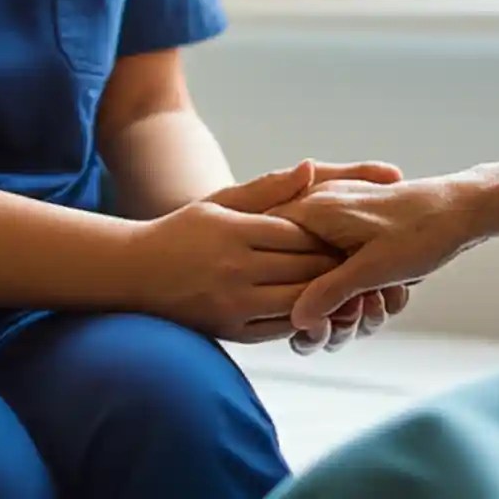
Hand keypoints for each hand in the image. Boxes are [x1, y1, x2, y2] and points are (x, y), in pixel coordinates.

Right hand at [133, 161, 376, 342]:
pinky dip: (306, 317)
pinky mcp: (232, 332)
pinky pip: (282, 328)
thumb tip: (310, 167)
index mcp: (235, 233)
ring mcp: (234, 305)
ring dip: (329, 294)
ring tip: (350, 282)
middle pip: (306, 268)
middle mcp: (236, 270)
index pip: (301, 234)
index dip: (330, 232)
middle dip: (338, 263)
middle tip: (363, 256)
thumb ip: (268, 188)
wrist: (135, 275)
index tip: (350, 229)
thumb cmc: (183, 232)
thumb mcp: (220, 202)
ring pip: (301, 301)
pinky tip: (321, 306)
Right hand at [284, 162, 410, 354]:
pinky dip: (366, 292)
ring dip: (353, 305)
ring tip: (382, 303)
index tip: (321, 316)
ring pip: (324, 282)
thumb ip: (329, 292)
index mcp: (313, 211)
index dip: (292, 293)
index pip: (274, 255)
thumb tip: (297, 319)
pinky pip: (345, 275)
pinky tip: (391, 294)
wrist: (463, 210)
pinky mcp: (354, 238)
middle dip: (330, 308)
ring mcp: (336, 226)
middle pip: (297, 275)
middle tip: (358, 315)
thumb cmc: (422, 230)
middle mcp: (318, 215)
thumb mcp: (373, 268)